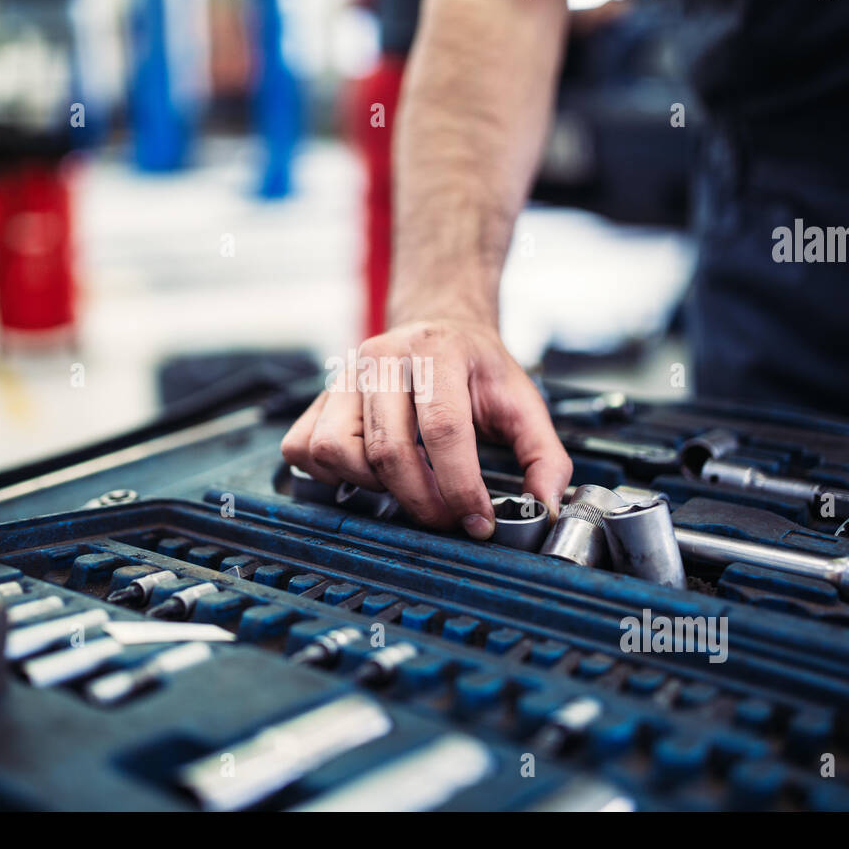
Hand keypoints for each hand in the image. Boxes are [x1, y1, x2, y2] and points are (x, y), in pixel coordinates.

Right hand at [281, 319, 571, 537]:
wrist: (437, 327)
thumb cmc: (475, 369)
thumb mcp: (523, 401)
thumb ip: (544, 455)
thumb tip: (544, 505)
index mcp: (437, 350)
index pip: (443, 429)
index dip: (460, 487)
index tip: (478, 521)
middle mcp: (381, 356)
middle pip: (388, 449)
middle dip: (422, 501)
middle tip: (448, 518)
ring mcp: (342, 375)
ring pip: (337, 451)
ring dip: (373, 485)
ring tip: (407, 485)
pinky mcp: (317, 397)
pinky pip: (304, 449)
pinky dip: (331, 474)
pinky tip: (368, 472)